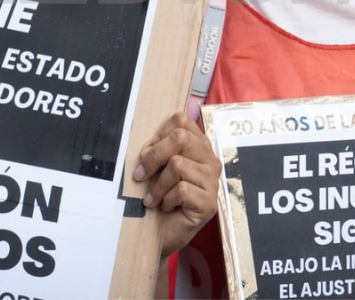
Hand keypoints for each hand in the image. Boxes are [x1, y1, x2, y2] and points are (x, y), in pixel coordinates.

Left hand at [134, 112, 220, 257]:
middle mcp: (210, 159)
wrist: (161, 234)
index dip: (157, 135)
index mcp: (198, 145)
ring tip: (153, 199)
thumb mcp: (154, 168)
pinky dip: (167, 199)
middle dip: (153, 156)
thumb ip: (154, 150)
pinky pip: (182, 189)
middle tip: (140, 175)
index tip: (145, 155)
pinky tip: (167, 207)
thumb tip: (146, 148)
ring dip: (158, 185)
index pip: (180, 120)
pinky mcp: (210, 203)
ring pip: (178, 165)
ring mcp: (213, 181)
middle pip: (180, 137)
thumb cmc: (158, 198)